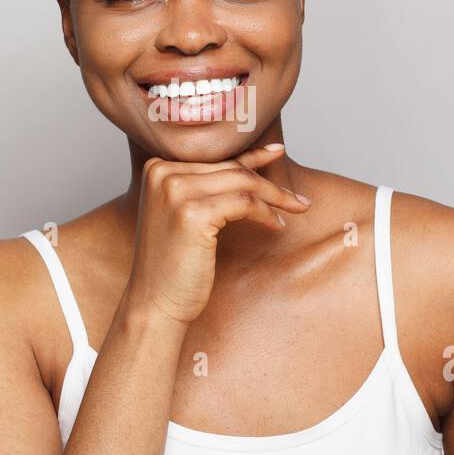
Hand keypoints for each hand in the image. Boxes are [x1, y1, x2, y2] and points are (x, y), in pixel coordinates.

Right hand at [122, 143, 310, 324]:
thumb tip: (250, 166)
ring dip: (275, 197)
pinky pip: (244, 203)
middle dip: (269, 181)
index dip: (251, 156)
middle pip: (231, 169)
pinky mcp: (193, 213)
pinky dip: (266, 213)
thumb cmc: (172, 264)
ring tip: (296, 209)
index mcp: (156, 168)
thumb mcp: (185, 214)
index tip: (277, 152)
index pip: (215, 158)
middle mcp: (162, 173)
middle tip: (299, 198)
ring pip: (242, 182)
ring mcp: (176, 191)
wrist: (154, 302)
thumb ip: (206, 187)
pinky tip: (276, 225)